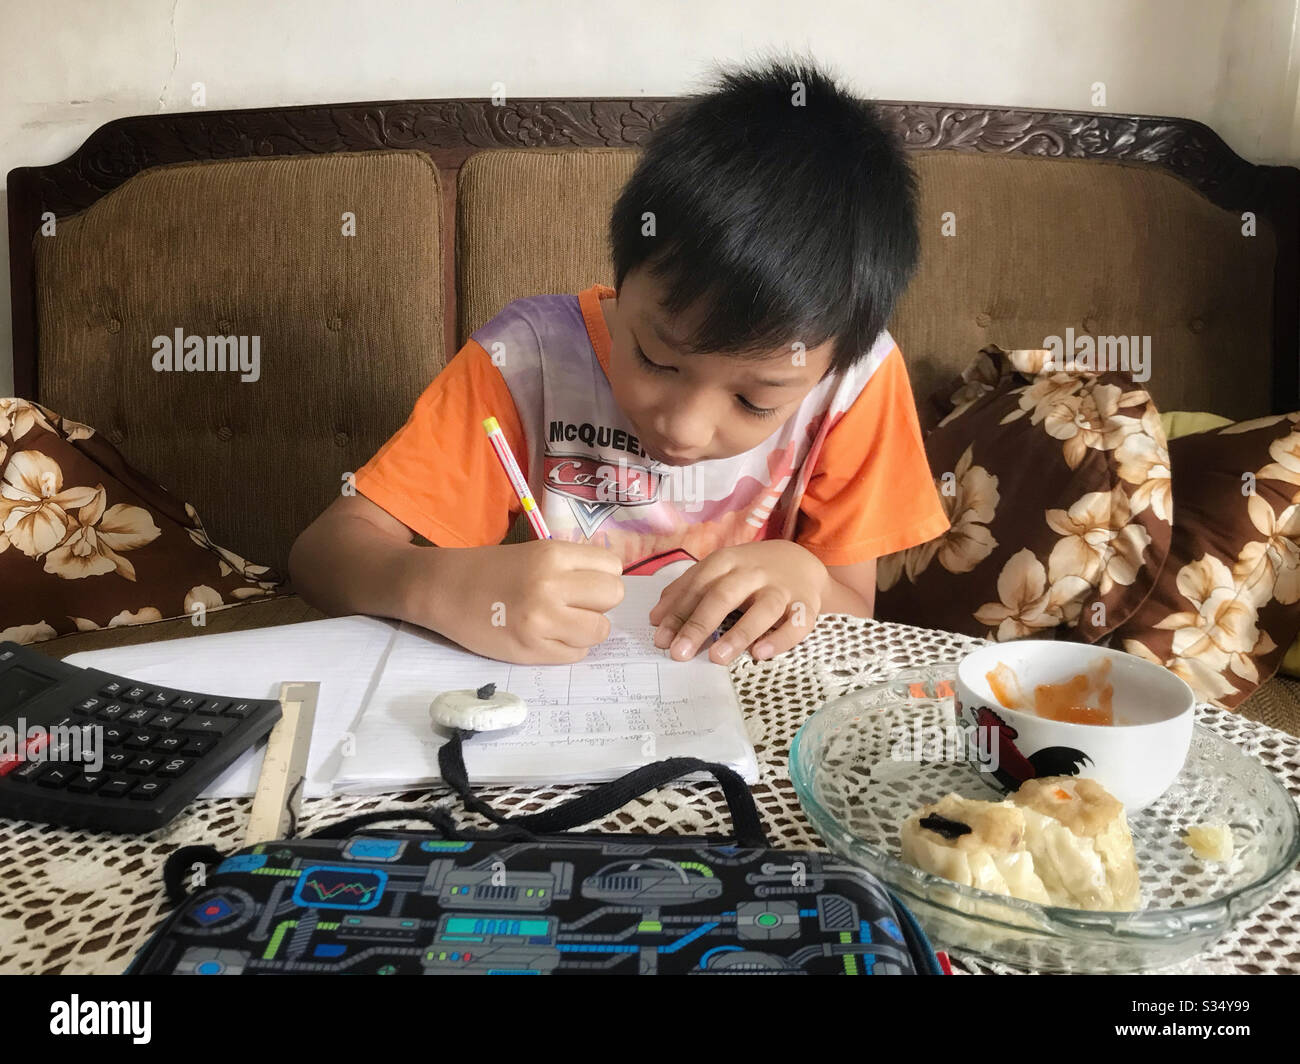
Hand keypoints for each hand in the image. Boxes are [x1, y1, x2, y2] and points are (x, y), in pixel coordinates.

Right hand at [423, 539, 623, 663]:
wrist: (445, 590)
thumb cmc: (492, 569)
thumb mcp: (536, 552)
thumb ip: (572, 565)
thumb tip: (611, 584)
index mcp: (553, 555)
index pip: (613, 567)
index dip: (602, 576)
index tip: (585, 582)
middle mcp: (551, 586)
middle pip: (613, 596)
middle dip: (600, 602)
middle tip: (578, 604)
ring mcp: (542, 621)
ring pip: (600, 630)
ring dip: (587, 629)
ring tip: (564, 623)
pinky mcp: (532, 651)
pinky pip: (577, 654)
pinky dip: (569, 648)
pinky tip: (548, 637)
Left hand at [648, 541, 829, 664]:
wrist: (800, 562)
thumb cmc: (749, 572)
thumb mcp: (718, 571)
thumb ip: (686, 590)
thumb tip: (657, 620)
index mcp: (726, 561)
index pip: (697, 586)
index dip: (677, 612)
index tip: (660, 639)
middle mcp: (753, 572)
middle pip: (724, 595)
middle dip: (699, 624)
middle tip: (679, 653)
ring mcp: (781, 588)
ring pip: (762, 609)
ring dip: (738, 633)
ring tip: (717, 658)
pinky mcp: (806, 605)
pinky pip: (797, 624)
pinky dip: (780, 640)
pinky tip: (760, 654)